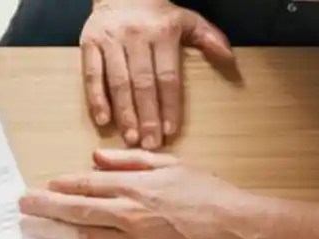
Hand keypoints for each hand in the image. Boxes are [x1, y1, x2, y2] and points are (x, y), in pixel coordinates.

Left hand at [20, 148, 268, 238]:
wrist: (237, 231)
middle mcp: (129, 215)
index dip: (61, 186)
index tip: (42, 186)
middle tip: (22, 206)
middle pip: (76, 211)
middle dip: (44, 208)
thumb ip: (131, 160)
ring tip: (29, 232)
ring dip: (51, 235)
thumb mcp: (172, 164)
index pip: (88, 185)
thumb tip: (96, 158)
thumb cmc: (209, 194)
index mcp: (137, 186)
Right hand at [81, 0, 233, 147]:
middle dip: (147, 116)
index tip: (170, 130)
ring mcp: (110, 41)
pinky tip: (103, 120)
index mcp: (163, 32)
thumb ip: (208, 38)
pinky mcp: (89, 44)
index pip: (167, 76)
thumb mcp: (186, 19)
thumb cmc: (156, 13)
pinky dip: (96, 98)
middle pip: (142, 83)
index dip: (169, 104)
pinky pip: (91, 75)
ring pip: (118, 82)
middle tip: (150, 143)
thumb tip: (229, 57)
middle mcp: (136, 36)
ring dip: (124, 113)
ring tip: (130, 138)